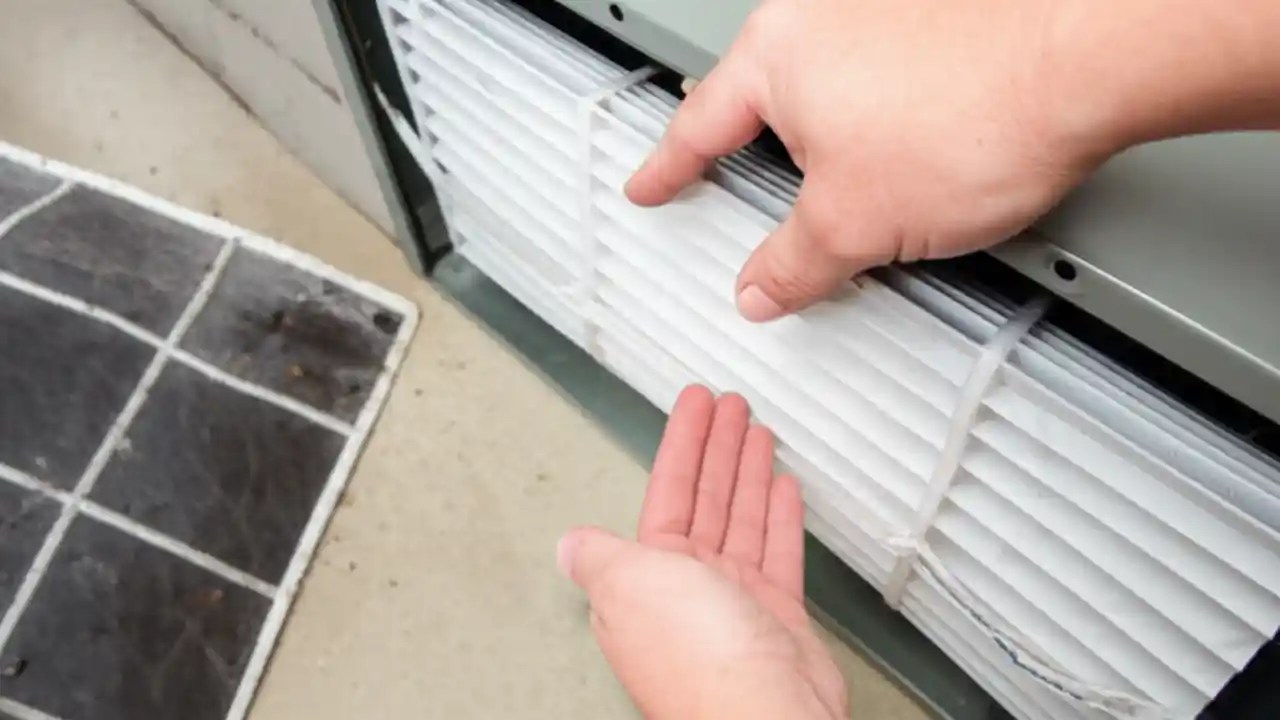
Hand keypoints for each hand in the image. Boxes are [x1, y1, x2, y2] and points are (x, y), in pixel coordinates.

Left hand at [557, 385, 846, 719]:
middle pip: (705, 498)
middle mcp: (686, 587)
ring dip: (748, 472)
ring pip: (741, 518)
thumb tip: (568, 544)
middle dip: (717, 447)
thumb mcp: (628, 584)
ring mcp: (733, 602)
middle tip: (731, 405)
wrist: (763, 716)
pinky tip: (782, 487)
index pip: (666, 490)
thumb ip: (599, 555)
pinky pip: (777, 552)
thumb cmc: (699, 661)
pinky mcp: (776, 617)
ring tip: (757, 431)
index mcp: (644, 576)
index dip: (682, 442)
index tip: (696, 404)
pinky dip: (781, 517)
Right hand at [624, 0, 1113, 322]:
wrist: (1091, 62)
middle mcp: (822, 17)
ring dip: (826, 139)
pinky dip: (878, 121)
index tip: (649, 186)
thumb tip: (761, 288)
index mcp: (777, 55)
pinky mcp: (937, 20)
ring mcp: (881, 11)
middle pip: (760, 99)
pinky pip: (879, 78)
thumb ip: (793, 262)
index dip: (668, 170)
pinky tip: (910, 152)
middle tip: (740, 185)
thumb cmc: (976, 115)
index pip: (698, 127)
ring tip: (857, 188)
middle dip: (747, 149)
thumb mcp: (856, 221)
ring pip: (825, 87)